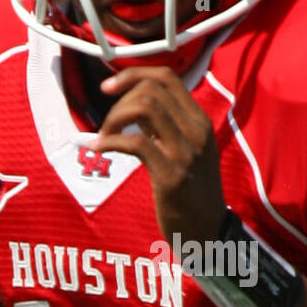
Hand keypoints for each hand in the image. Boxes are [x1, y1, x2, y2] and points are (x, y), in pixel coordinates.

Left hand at [92, 65, 226, 244]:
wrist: (207, 232)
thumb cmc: (191, 192)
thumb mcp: (185, 150)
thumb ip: (164, 125)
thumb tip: (132, 103)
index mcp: (200, 121)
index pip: (167, 77)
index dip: (133, 74)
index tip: (109, 87)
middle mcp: (197, 131)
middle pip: (151, 89)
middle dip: (119, 100)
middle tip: (107, 124)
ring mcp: (186, 152)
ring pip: (145, 107)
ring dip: (114, 118)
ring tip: (103, 136)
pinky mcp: (171, 175)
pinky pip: (135, 143)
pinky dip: (110, 142)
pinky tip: (98, 149)